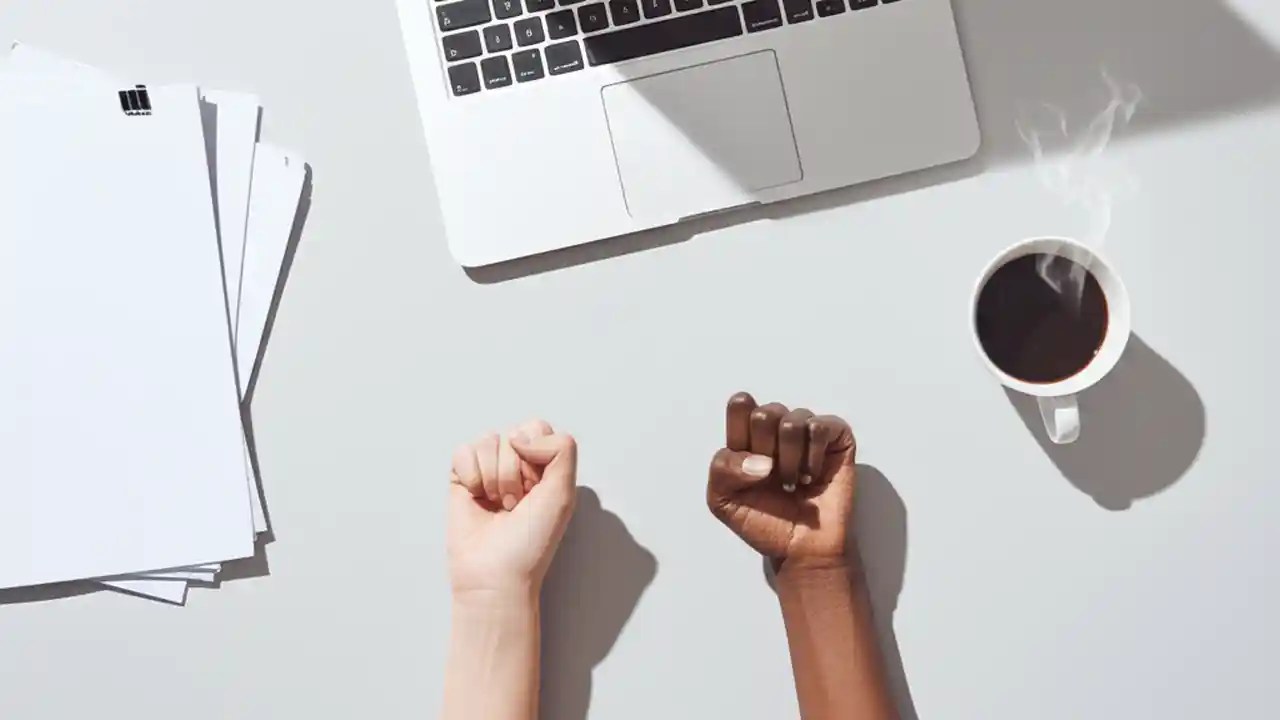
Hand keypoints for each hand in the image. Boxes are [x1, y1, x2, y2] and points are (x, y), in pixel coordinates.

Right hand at [448, 420, 577, 596]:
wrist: (495, 573)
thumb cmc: (531, 541)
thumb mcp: (563, 492)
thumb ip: (561, 449)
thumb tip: (519, 436)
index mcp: (544, 464)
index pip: (537, 429)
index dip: (536, 457)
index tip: (536, 491)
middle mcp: (516, 463)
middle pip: (513, 433)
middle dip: (514, 471)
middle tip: (516, 503)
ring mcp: (488, 469)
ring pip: (488, 441)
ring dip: (494, 477)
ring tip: (498, 504)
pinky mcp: (461, 478)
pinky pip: (463, 452)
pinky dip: (470, 476)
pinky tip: (476, 498)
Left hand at [707, 392, 857, 566]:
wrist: (801, 550)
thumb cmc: (764, 523)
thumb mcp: (722, 500)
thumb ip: (722, 469)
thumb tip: (760, 460)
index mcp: (747, 436)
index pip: (740, 404)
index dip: (740, 429)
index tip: (748, 461)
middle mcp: (777, 428)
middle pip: (766, 412)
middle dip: (766, 450)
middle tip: (772, 476)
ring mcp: (807, 431)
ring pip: (792, 421)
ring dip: (790, 460)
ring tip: (793, 482)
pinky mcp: (837, 438)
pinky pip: (821, 427)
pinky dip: (813, 457)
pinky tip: (812, 476)